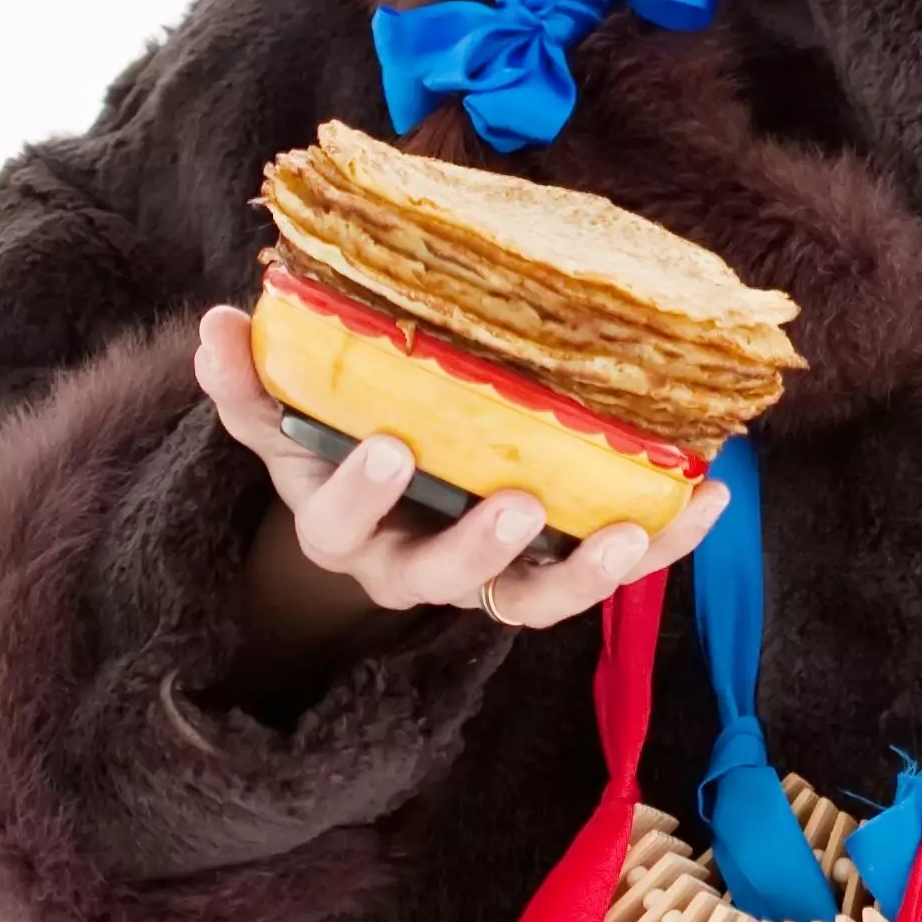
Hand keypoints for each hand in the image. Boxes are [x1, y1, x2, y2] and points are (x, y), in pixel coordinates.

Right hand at [191, 306, 723, 642]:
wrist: (385, 509)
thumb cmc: (340, 442)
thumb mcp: (289, 416)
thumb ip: (251, 380)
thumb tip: (214, 322)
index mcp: (343, 525)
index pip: (337, 522)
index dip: (358, 494)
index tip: (385, 446)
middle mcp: (412, 568)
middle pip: (440, 579)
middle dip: (477, 547)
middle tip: (517, 504)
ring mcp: (487, 578)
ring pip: (532, 599)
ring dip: (585, 572)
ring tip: (632, 530)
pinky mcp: (551, 573)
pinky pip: (608, 567)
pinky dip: (661, 540)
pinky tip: (708, 497)